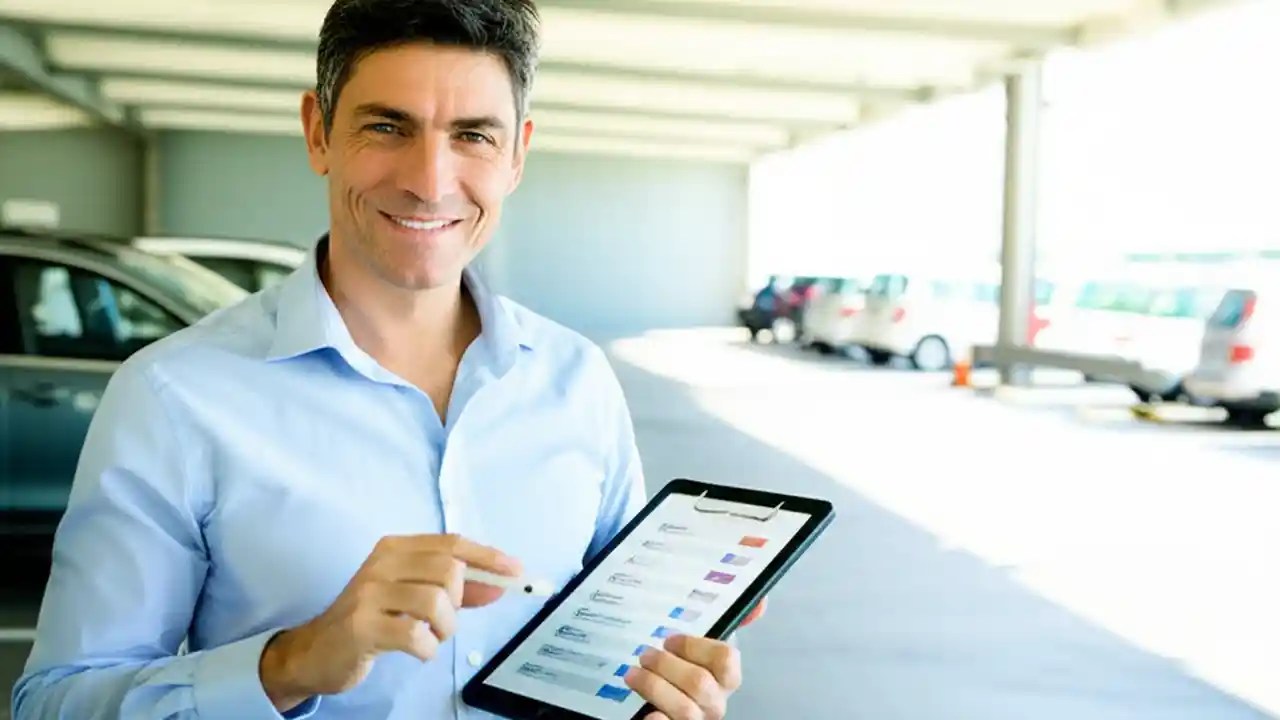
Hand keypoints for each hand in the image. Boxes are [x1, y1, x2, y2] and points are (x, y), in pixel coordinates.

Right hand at [259, 534, 519, 710]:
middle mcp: (381, 563)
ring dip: (445, 628)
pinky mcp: (361, 626)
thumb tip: (498, 586)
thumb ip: (455, 590)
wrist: (316, 650)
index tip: (516, 571)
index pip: (452, 543)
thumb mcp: (412, 597)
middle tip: (443, 619)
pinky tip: (418, 650)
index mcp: (395, 548)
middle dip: (459, 600)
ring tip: (432, 636)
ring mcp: (369, 593)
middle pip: (449, 570)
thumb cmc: (371, 619)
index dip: (488, 556)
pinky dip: (427, 648)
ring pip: (435, 601)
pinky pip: (415, 635)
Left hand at [625, 597, 765, 719]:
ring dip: (654, 687)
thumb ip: (719, 622)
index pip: (726, 659)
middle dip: (666, 665)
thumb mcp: (695, 649)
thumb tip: (760, 602)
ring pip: (685, 709)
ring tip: (632, 674)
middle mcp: (716, 702)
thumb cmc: (679, 673)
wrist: (659, 707)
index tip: (669, 640)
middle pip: (700, 683)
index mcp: (725, 678)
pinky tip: (646, 712)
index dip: (694, 647)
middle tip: (644, 655)